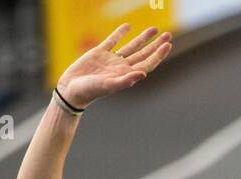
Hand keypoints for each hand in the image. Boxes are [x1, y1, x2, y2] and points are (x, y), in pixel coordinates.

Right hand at [56, 24, 171, 110]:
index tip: (167, 45)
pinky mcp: (99, 53)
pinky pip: (113, 40)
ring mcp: (111, 60)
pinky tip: (128, 26)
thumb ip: (126, 80)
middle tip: (168, 35)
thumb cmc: (90, 91)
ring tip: (155, 29)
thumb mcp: (109, 86)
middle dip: (156, 45)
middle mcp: (121, 67)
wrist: (72, 90)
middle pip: (143, 54)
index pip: (147, 64)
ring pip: (132, 46)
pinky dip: (120, 33)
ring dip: (143, 38)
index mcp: (126, 75)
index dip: (158, 55)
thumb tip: (144, 74)